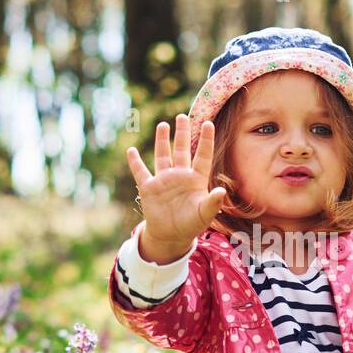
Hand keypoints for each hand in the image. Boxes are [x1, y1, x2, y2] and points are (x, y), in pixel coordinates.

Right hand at [126, 113, 227, 263]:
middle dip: (182, 133)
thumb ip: (213, 202)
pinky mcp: (149, 188)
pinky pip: (141, 172)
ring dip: (162, 141)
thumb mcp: (204, 214)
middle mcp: (180, 175)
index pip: (202, 156)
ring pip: (163, 156)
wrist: (171, 235)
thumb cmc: (192, 224)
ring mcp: (164, 180)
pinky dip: (135, 162)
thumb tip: (222, 191)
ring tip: (163, 125)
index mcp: (196, 179)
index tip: (208, 123)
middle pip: (182, 150)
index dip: (206, 140)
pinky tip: (131, 150)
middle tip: (182, 116)